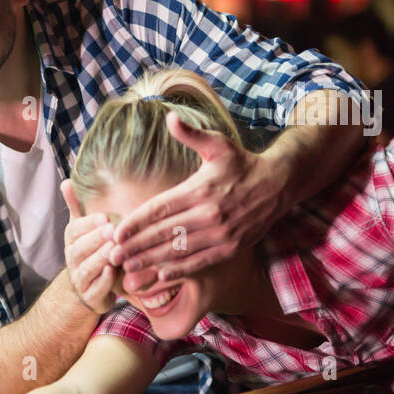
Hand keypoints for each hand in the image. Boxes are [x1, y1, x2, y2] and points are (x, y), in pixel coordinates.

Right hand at [61, 179, 119, 314]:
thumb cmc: (90, 253)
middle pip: (78, 250)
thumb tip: (66, 182)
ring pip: (86, 269)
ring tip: (113, 251)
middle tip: (112, 231)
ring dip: (99, 260)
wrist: (87, 289)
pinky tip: (113, 272)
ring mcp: (80, 280)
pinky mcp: (91, 296)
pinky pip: (95, 290)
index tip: (104, 218)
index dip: (88, 224)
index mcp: (72, 242)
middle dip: (95, 240)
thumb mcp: (82, 229)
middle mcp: (73, 260)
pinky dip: (103, 281)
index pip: (74, 231)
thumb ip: (76, 207)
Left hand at [109, 113, 286, 280]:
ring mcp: (221, 234)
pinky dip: (179, 270)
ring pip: (179, 250)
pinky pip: (200, 261)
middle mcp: (209, 214)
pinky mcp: (231, 248)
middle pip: (164, 233)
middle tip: (113, 254)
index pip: (160, 209)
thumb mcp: (218, 144)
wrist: (279, 184)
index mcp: (200, 189)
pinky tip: (160, 275)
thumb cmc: (242, 163)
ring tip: (129, 266)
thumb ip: (191, 134)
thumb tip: (170, 118)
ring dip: (152, 260)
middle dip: (136, 245)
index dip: (136, 223)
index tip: (116, 232)